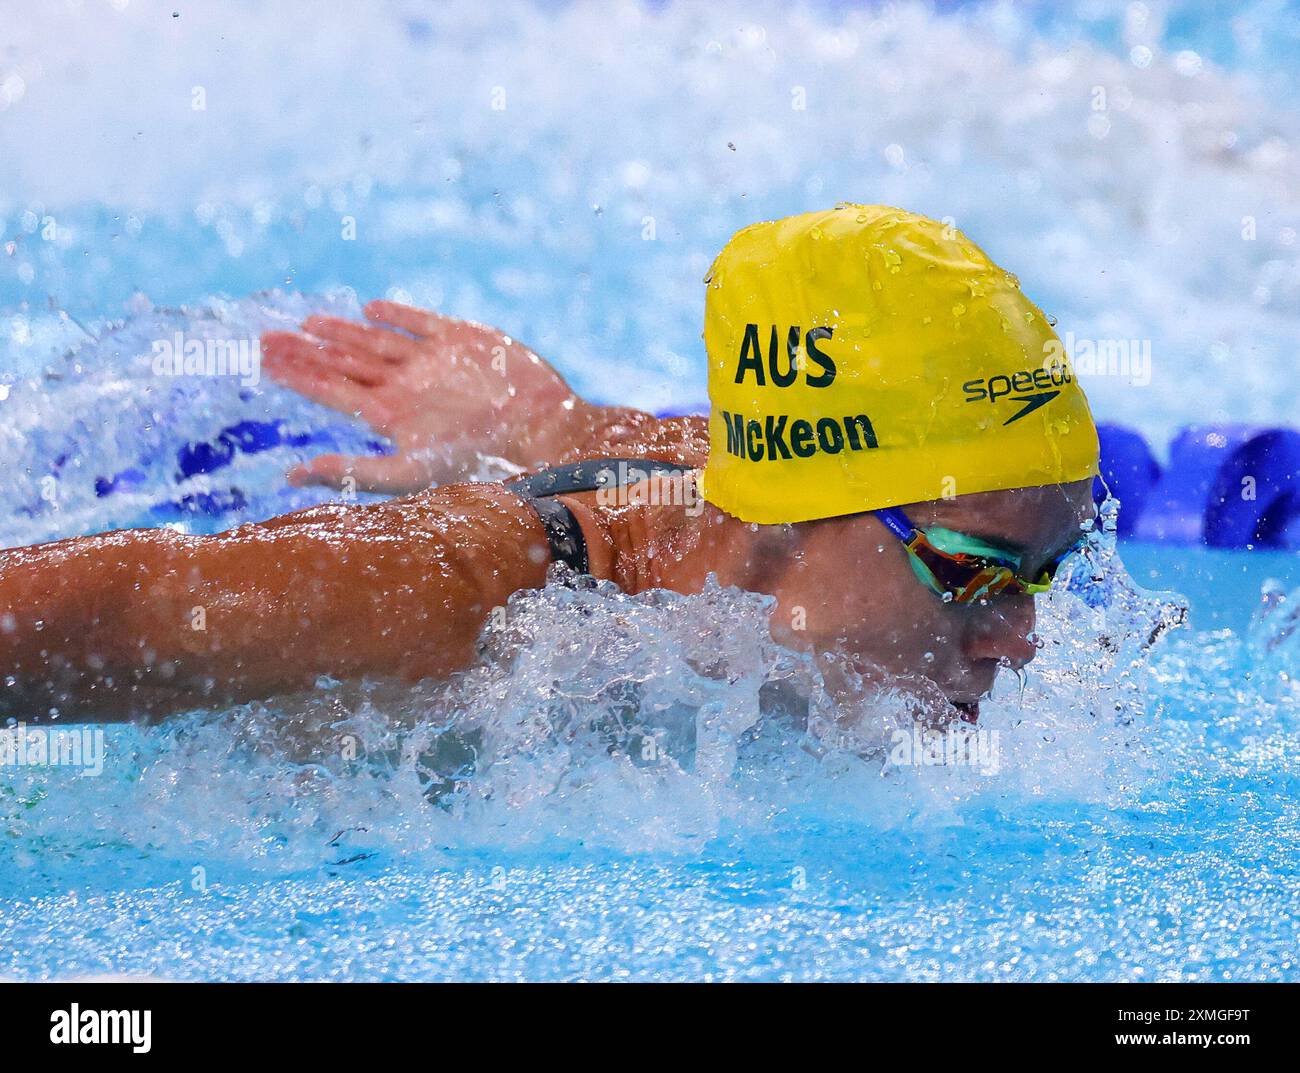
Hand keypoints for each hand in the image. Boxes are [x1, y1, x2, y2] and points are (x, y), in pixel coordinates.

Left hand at [261, 301, 591, 492]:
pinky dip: (396, 314)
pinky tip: (371, 308)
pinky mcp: (462, 339)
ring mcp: (432, 362)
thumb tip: (292, 475)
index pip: (332, 390)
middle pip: (345, 363)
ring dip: (341, 331)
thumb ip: (352, 470)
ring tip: (308, 322)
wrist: (538, 431)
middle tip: (267, 337)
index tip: (263, 359)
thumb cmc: (478, 461)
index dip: (297, 373)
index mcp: (389, 416)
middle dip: (307, 350)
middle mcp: (406, 388)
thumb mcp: (407, 472)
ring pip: (375, 342)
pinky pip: (421, 323)